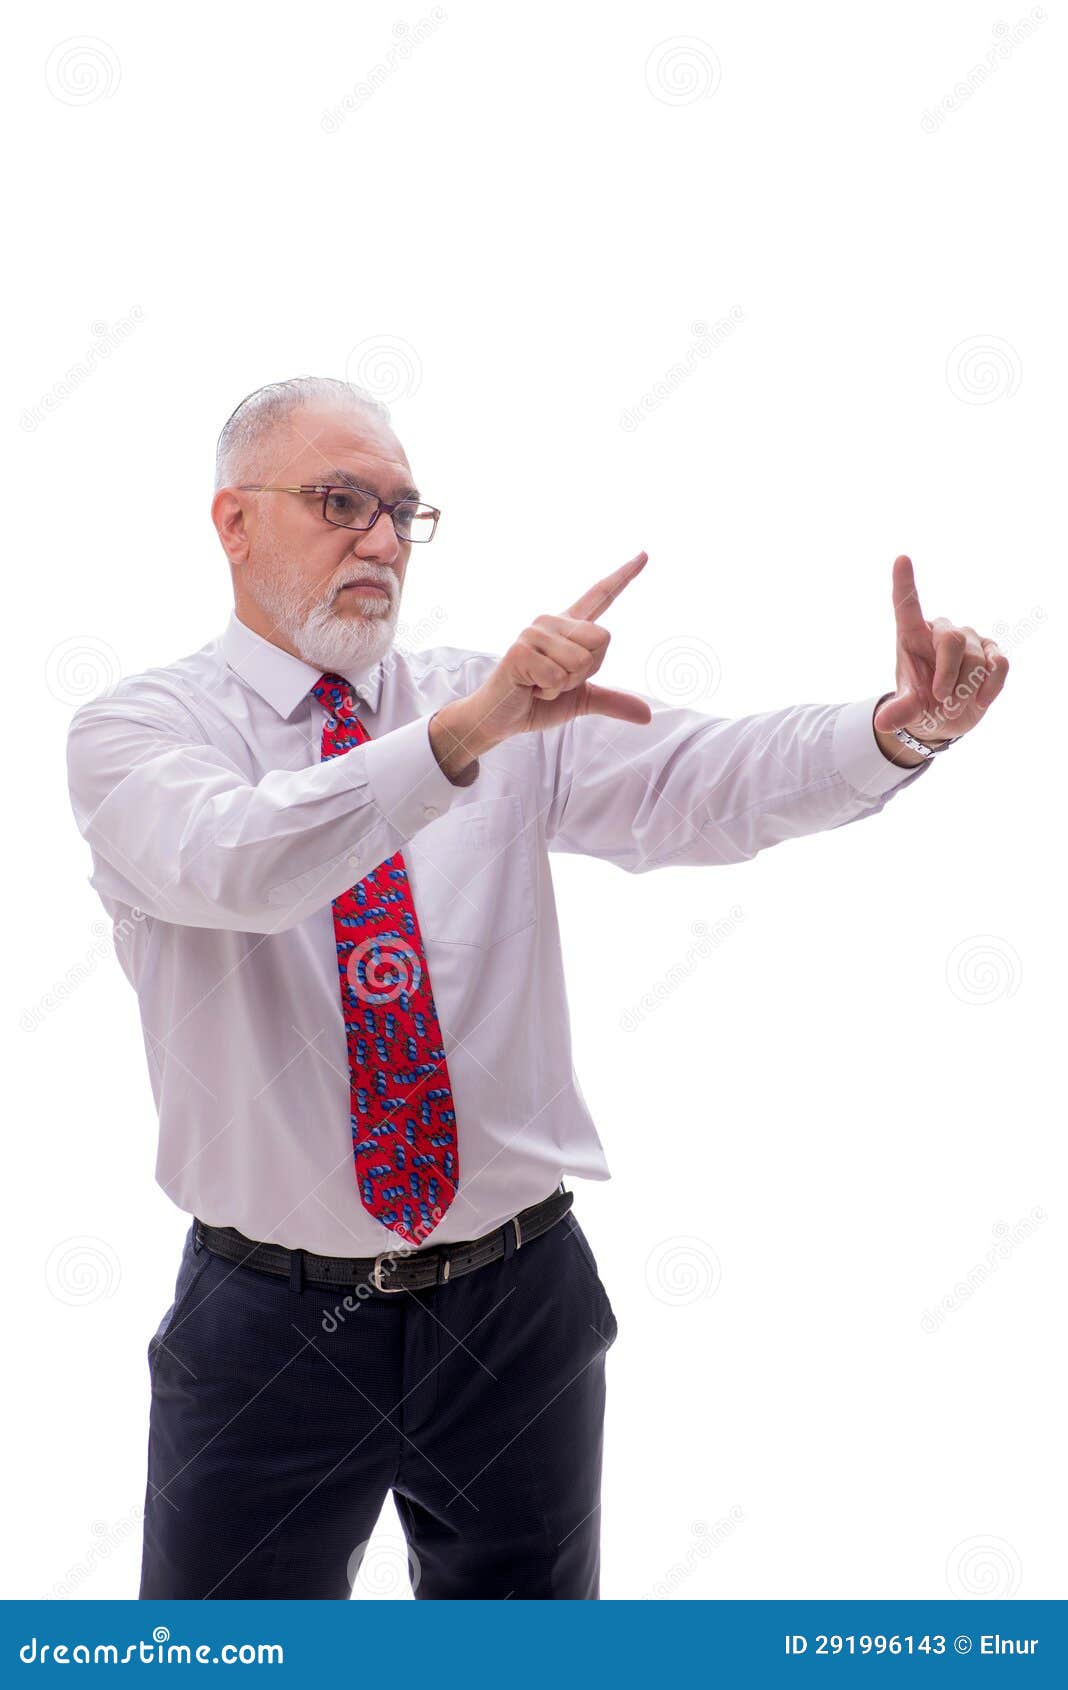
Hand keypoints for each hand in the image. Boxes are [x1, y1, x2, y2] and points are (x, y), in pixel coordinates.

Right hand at [429, 552, 651, 779]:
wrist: (500, 719)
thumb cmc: (536, 702)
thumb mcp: (581, 700)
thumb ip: (612, 700)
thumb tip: (647, 715)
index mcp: (569, 628)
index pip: (601, 596)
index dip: (624, 576)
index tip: (645, 554)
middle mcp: (552, 622)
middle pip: (602, 638)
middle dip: (587, 672)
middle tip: (556, 680)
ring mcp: (534, 633)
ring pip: (581, 660)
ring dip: (565, 685)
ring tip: (540, 684)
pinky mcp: (520, 650)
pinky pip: (558, 676)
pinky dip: (548, 692)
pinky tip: (530, 687)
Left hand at [872, 556, 1008, 750]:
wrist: (945, 718)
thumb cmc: (920, 704)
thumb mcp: (908, 710)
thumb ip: (899, 712)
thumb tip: (884, 723)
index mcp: (911, 636)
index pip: (907, 605)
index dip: (904, 583)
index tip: (901, 559)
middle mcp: (941, 632)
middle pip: (952, 641)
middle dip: (948, 675)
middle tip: (941, 699)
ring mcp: (969, 640)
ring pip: (977, 659)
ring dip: (966, 689)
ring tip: (955, 703)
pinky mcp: (993, 653)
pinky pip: (1000, 664)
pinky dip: (991, 686)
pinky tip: (979, 700)